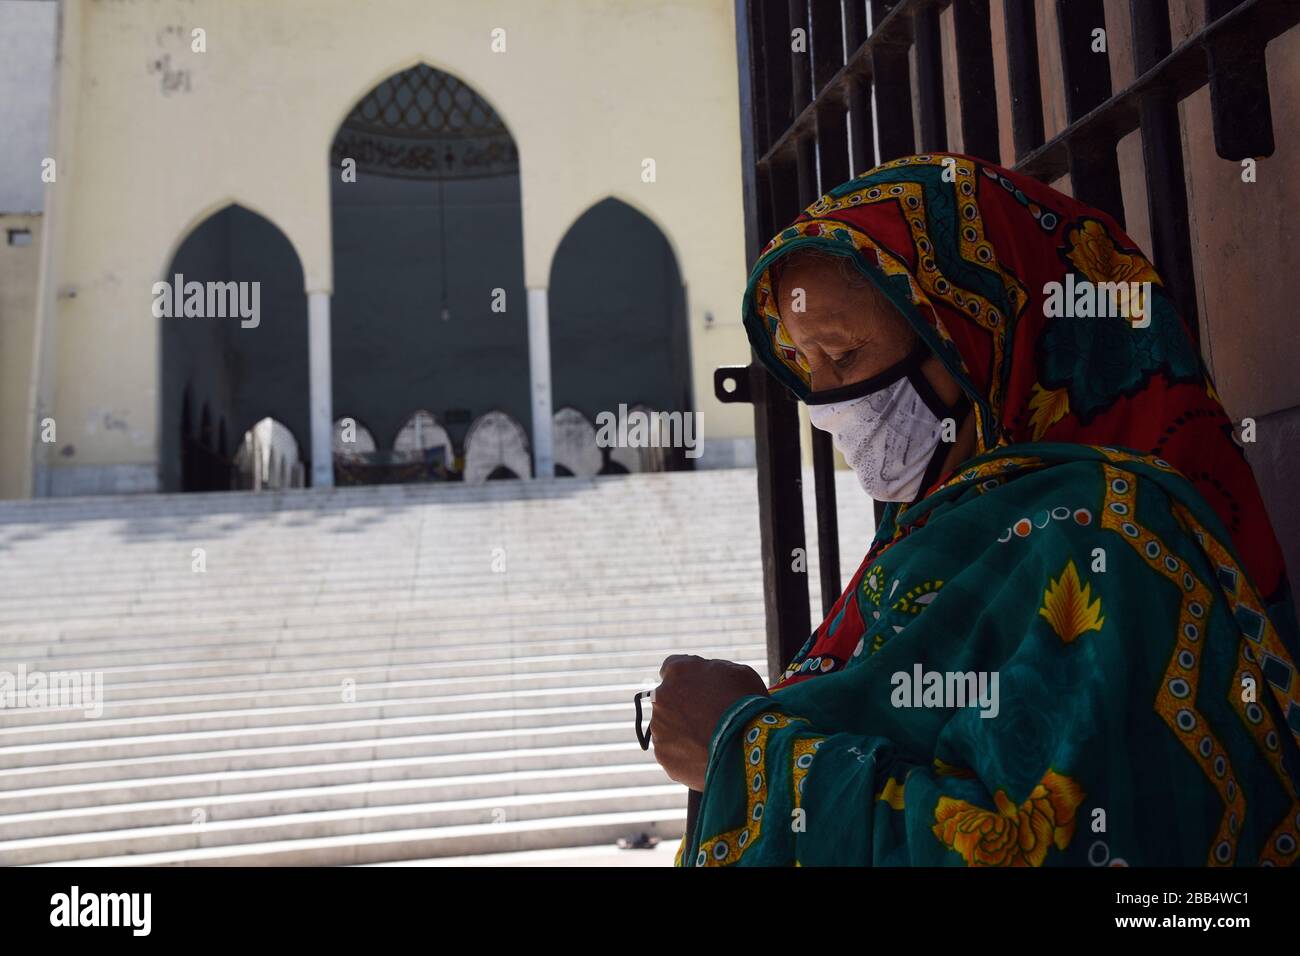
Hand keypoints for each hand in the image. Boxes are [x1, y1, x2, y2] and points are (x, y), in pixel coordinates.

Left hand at [650, 655, 768, 790]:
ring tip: (710, 741)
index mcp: (678, 671)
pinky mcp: (663, 754)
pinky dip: (685, 754)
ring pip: (668, 727)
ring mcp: (659, 728)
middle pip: (668, 700)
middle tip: (707, 719)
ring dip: (683, 731)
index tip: (697, 689)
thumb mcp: (737, 673)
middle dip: (683, 706)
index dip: (686, 679)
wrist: (747, 749)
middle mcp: (661, 697)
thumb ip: (714, 669)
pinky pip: (672, 753)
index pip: (671, 667)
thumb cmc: (747, 706)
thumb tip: (708, 674)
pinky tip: (706, 756)